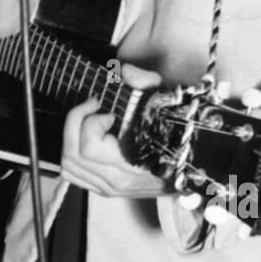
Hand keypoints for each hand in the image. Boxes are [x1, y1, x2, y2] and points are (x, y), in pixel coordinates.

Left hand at [61, 63, 168, 197]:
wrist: (192, 165)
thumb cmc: (176, 129)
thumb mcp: (165, 100)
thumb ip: (146, 81)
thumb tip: (123, 70)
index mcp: (133, 161)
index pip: (89, 147)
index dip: (90, 122)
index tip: (104, 108)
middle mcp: (118, 180)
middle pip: (72, 154)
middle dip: (75, 122)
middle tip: (91, 106)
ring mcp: (109, 189)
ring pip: (68, 165)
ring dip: (71, 136)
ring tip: (88, 120)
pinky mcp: (104, 190)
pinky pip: (71, 175)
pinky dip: (70, 154)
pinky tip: (84, 138)